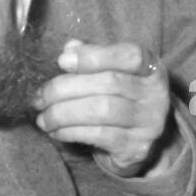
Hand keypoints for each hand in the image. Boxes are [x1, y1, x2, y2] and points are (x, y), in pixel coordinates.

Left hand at [32, 39, 170, 177]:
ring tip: (43, 117)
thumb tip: (70, 48)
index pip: (130, 55)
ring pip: (102, 110)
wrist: (136, 142)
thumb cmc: (118, 99)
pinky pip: (99, 135)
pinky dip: (71, 132)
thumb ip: (92, 57)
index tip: (61, 61)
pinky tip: (56, 131)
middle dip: (65, 89)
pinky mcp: (137, 147)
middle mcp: (156, 93)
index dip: (94, 56)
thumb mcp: (109, 74)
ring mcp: (150, 122)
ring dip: (63, 113)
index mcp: (150, 67)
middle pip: (109, 83)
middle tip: (39, 97)